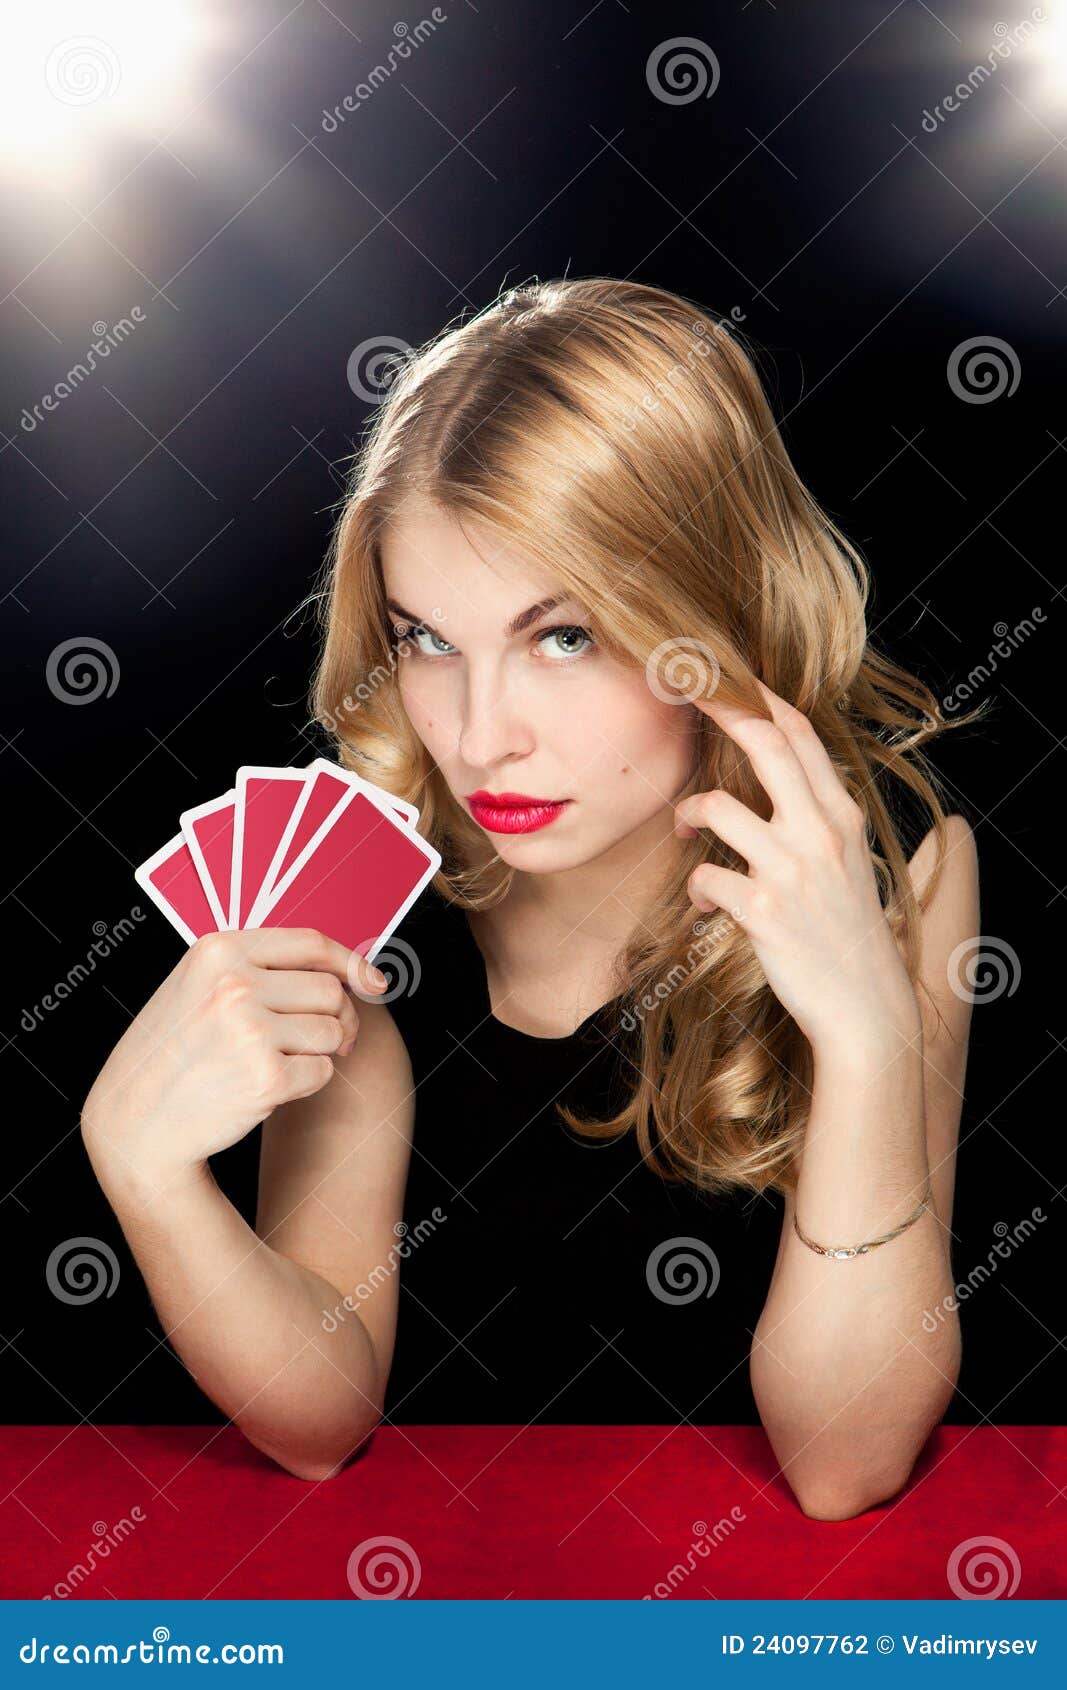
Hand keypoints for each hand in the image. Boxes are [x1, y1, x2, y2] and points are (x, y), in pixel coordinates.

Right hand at [81, 927, 387, 1188]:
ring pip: (332, 1032)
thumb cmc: (173, 1054)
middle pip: (330, 991)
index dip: (350, 962)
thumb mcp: (199, 986)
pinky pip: (322, 1071)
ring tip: (276, 1062)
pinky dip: (306, 1082)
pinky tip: (267, 1087)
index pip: (310, 942)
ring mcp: (250, 1030)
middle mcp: (234, 984)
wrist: (133, 1123)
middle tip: (321, 1040)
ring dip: (319, 1052)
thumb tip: (348, 973)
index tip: (374, 982)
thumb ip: (260, 969)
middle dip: (337, 1018)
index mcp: (218, 950)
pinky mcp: (265, 1077)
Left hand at [674, 680, 918, 1053]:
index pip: (800, 734)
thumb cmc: (849, 935)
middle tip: (680, 691)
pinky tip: (705, 905)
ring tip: (687, 832)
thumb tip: (781, 778)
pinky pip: (704, 876)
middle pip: (764, 742)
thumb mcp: (849, 862)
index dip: (759, 697)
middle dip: (717, 709)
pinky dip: (696, 889)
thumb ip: (817, 817)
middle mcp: (820, 832)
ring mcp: (791, 870)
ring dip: (688, 814)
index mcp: (842, 815)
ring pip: (716, 806)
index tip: (725, 676)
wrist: (867, 1009)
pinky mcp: (762, 910)